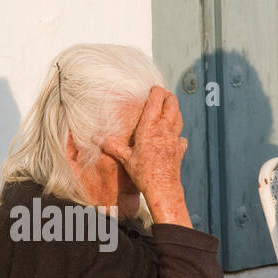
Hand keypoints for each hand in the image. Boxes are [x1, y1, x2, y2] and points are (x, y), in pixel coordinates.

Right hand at [99, 86, 190, 224]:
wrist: (162, 188)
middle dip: (168, 96)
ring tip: (168, 109)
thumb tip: (95, 138)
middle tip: (161, 95)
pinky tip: (172, 137)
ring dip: (174, 110)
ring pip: (179, 116)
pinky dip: (177, 133)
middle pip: (172, 103)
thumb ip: (112, 146)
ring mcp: (175, 138)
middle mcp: (164, 129)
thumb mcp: (125, 159)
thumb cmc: (143, 173)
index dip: (155, 91)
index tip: (152, 89)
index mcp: (150, 127)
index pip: (156, 100)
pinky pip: (181, 136)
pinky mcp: (180, 148)